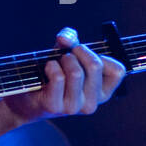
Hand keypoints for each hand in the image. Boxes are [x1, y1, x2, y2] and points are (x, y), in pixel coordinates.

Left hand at [3, 28, 125, 125]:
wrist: (27, 98)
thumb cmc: (52, 74)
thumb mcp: (66, 55)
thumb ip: (70, 41)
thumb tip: (65, 38)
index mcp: (102, 93)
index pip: (118, 70)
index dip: (101, 55)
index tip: (86, 55)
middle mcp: (91, 104)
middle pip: (96, 65)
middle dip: (79, 51)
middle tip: (67, 54)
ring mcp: (74, 108)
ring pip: (76, 72)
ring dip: (63, 59)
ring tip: (55, 63)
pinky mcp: (55, 107)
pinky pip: (58, 77)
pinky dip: (51, 66)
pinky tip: (47, 69)